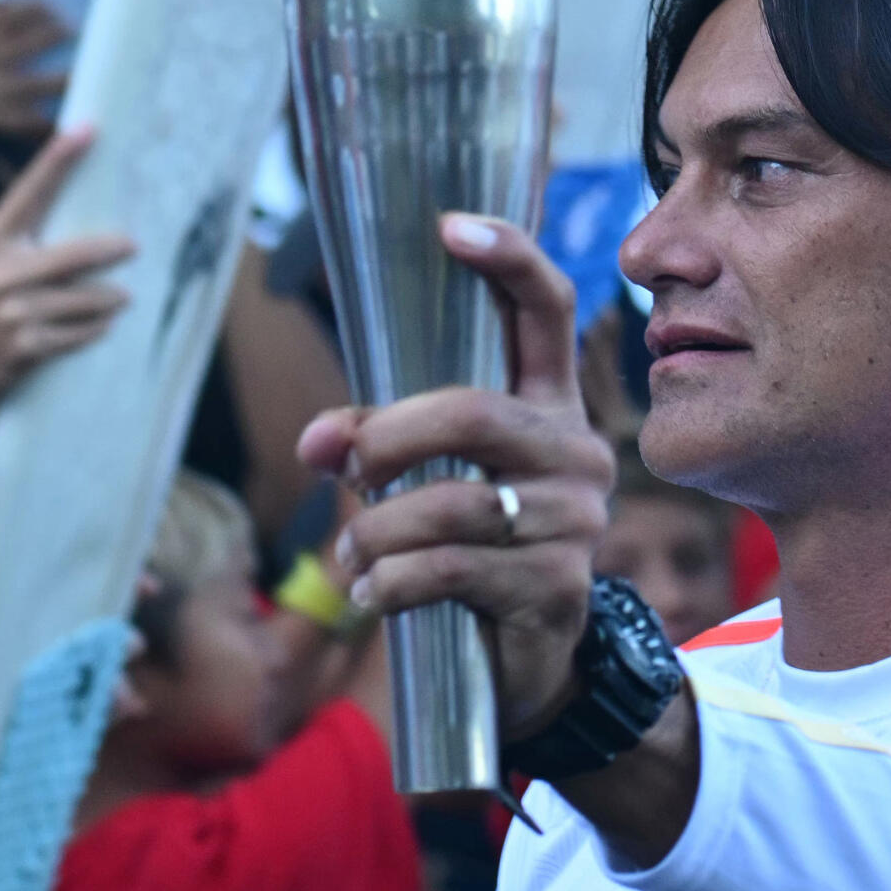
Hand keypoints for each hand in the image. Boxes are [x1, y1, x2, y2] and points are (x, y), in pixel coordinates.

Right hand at [0, 129, 131, 429]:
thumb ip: (8, 248)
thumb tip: (65, 231)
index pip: (28, 191)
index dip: (59, 159)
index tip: (88, 129)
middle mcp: (0, 274)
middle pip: (76, 254)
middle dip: (111, 250)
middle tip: (132, 246)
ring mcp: (13, 312)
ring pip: (85, 299)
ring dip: (109, 300)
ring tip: (120, 298)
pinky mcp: (26, 347)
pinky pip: (78, 334)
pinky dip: (94, 330)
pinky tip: (102, 326)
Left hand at [308, 215, 613, 745]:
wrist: (536, 663)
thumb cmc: (475, 547)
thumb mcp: (434, 482)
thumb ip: (379, 443)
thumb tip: (315, 441)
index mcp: (550, 405)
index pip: (547, 312)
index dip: (508, 260)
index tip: (451, 226)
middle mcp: (574, 452)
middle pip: (474, 414)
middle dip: (387, 439)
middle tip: (342, 469)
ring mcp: (574, 522)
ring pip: (452, 505)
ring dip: (376, 532)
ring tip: (351, 555)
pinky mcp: (554, 589)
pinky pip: (451, 571)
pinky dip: (391, 582)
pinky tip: (373, 593)